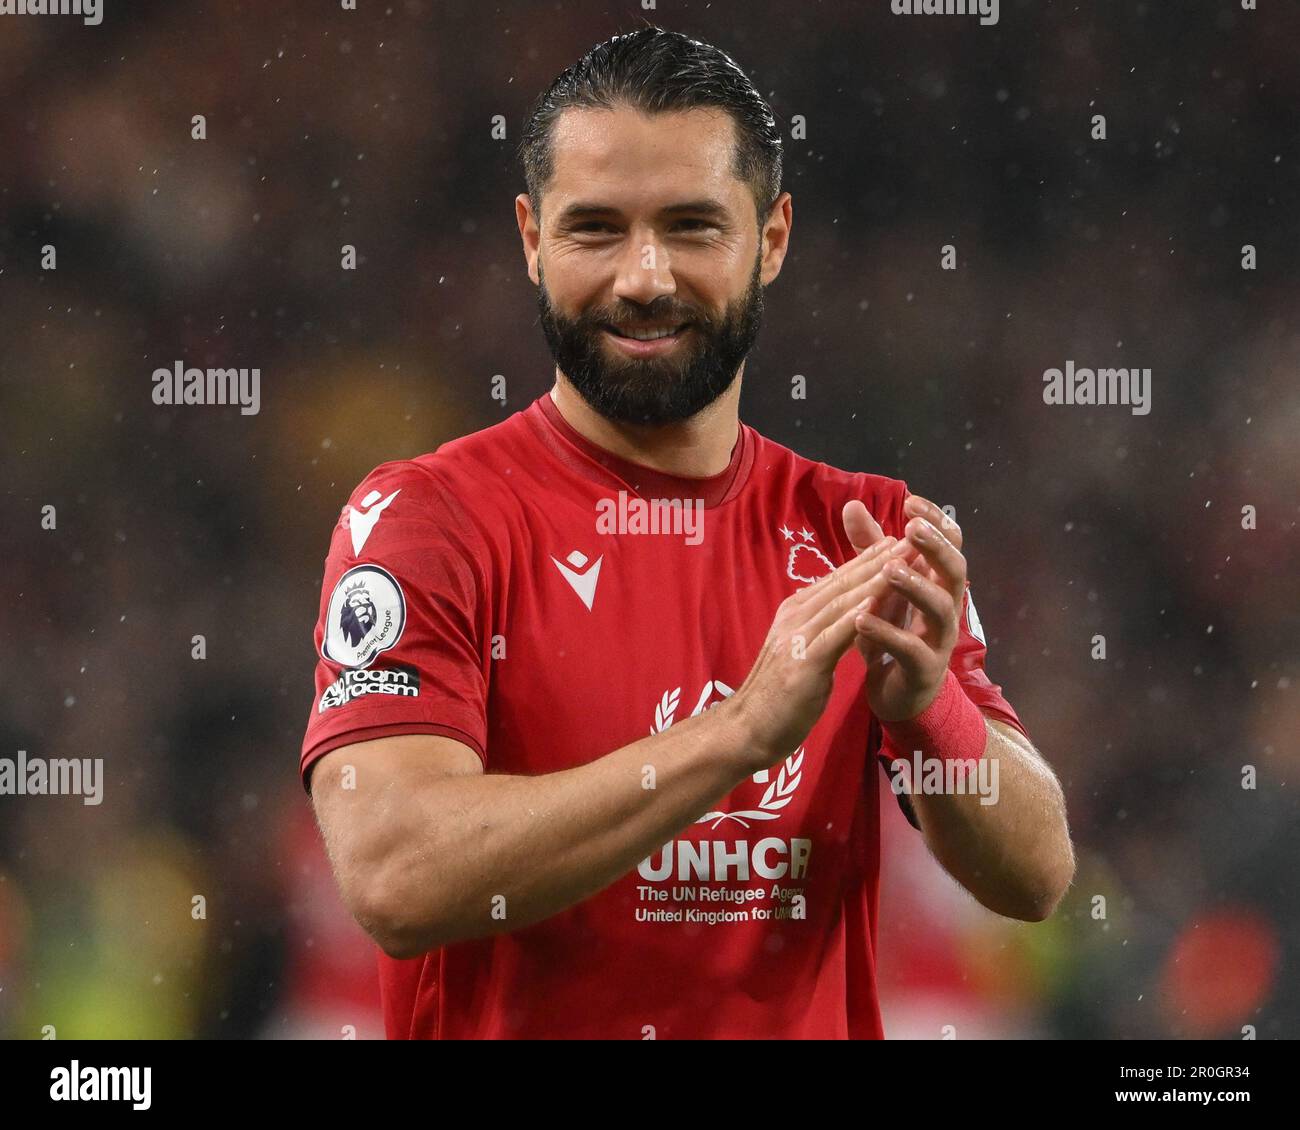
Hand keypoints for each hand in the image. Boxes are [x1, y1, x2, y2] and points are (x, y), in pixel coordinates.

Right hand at [724, 534, 904, 769]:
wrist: (746, 730)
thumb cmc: (776, 697)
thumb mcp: (800, 654)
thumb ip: (818, 630)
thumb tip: (838, 612)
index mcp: (795, 613)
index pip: (837, 580)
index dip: (867, 559)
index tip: (896, 541)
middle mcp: (795, 617)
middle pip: (843, 582)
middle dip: (879, 560)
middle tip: (912, 538)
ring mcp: (797, 637)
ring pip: (842, 601)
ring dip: (876, 580)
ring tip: (904, 561)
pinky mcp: (804, 663)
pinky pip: (837, 634)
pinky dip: (859, 616)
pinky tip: (880, 602)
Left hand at [841, 494, 965, 721]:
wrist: (896, 693)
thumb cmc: (891, 633)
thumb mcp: (879, 587)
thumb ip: (869, 548)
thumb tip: (853, 504)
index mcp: (937, 582)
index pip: (950, 544)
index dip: (937, 522)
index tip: (911, 502)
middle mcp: (946, 606)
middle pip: (955, 571)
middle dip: (936, 548)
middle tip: (912, 529)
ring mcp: (939, 639)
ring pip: (941, 608)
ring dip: (916, 587)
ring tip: (889, 571)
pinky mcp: (925, 669)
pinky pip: (912, 649)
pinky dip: (887, 633)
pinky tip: (862, 621)